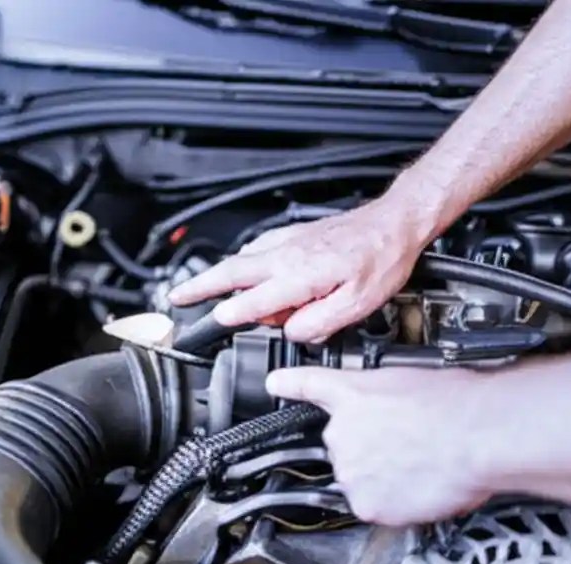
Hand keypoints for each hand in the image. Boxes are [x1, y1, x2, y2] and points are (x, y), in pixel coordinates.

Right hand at [166, 195, 433, 342]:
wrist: (394, 224)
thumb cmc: (381, 260)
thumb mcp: (358, 304)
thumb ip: (320, 323)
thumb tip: (295, 332)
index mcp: (301, 275)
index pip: (256, 300)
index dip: (234, 313)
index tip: (215, 320)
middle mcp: (288, 255)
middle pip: (233, 271)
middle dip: (200, 284)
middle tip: (176, 296)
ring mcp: (289, 241)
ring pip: (243, 258)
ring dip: (218, 274)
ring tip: (197, 288)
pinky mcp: (294, 234)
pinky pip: (258, 248)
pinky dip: (241, 260)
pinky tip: (239, 269)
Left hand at [266, 365, 494, 524]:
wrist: (476, 435)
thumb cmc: (457, 404)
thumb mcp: (414, 380)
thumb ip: (388, 398)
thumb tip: (394, 409)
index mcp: (353, 395)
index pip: (309, 386)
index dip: (289, 386)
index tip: (275, 385)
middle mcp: (341, 433)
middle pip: (346, 446)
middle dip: (371, 449)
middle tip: (409, 445)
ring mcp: (350, 472)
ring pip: (361, 479)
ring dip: (383, 477)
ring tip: (420, 465)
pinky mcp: (367, 506)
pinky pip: (377, 507)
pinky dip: (396, 503)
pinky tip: (421, 485)